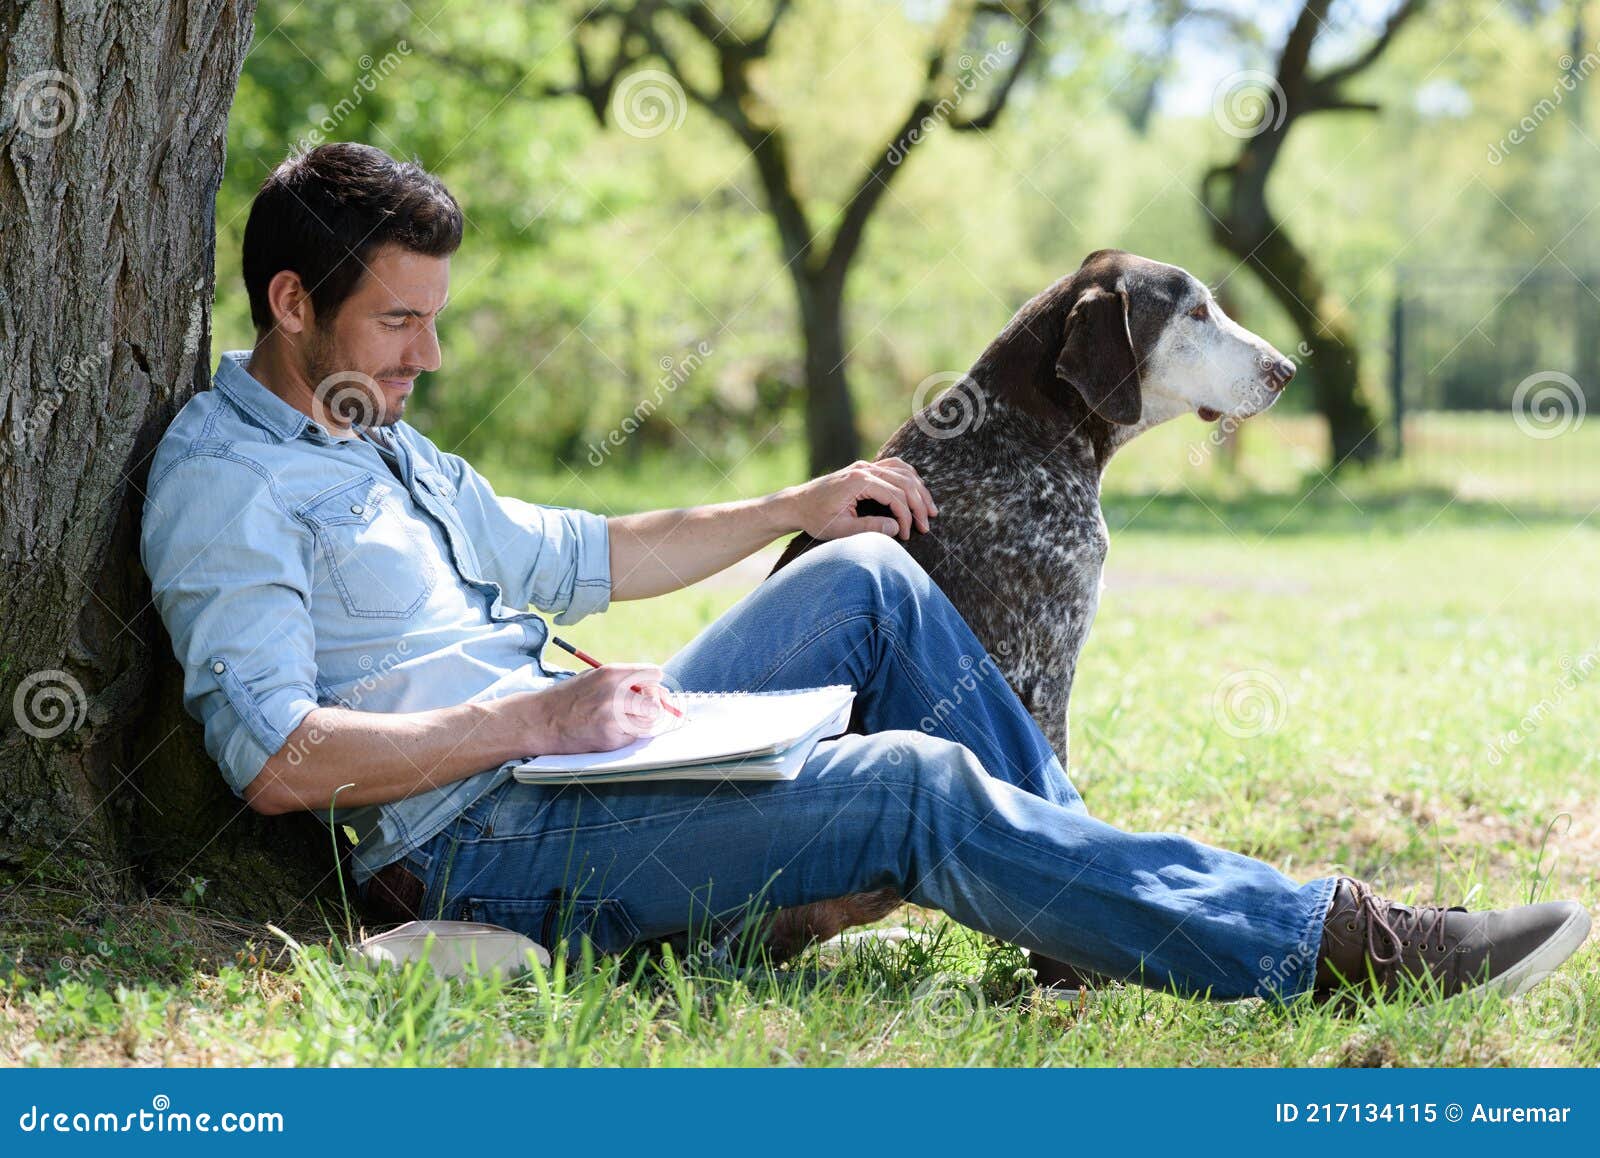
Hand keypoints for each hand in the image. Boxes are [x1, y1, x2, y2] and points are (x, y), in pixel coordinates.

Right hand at [514, 664, 677, 754]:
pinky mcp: (609, 739)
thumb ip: (622, 680)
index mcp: (611, 673)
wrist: (539, 721)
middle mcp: (614, 694)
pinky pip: (633, 737)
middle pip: (655, 701)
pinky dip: (627, 735)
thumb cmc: (569, 697)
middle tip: (641, 708)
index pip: (654, 675)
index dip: (653, 683)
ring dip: (641, 721)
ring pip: (649, 721)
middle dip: (652, 704)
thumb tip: (657, 689)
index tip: (648, 689)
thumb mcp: (594, 677)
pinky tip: (609, 730)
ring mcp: (612, 718)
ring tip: (623, 719)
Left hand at [784, 457, 937, 541]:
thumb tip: (897, 527)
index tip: (908, 535)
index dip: (906, 517)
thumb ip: (870, 527)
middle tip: (927, 525)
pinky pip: (894, 467)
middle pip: (904, 482)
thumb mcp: (841, 530)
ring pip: (903, 470)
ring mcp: (865, 466)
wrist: (797, 504)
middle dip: (919, 504)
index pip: (895, 496)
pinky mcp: (864, 468)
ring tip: (929, 509)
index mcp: (859, 481)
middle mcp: (864, 468)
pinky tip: (915, 492)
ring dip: (918, 489)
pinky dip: (908, 478)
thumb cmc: (816, 519)